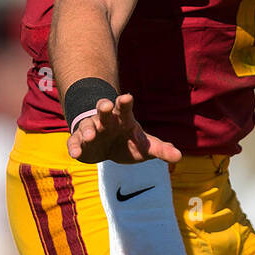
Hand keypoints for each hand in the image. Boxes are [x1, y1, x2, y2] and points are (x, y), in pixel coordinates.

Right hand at [66, 93, 183, 164]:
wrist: (106, 148)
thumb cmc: (128, 142)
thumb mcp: (145, 147)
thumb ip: (161, 150)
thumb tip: (179, 156)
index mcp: (123, 118)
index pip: (125, 108)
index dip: (125, 102)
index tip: (127, 98)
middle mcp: (106, 121)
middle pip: (103, 110)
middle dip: (103, 107)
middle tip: (105, 106)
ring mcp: (91, 130)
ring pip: (87, 125)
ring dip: (89, 129)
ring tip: (91, 136)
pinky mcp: (80, 143)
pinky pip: (75, 142)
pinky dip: (75, 147)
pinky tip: (76, 154)